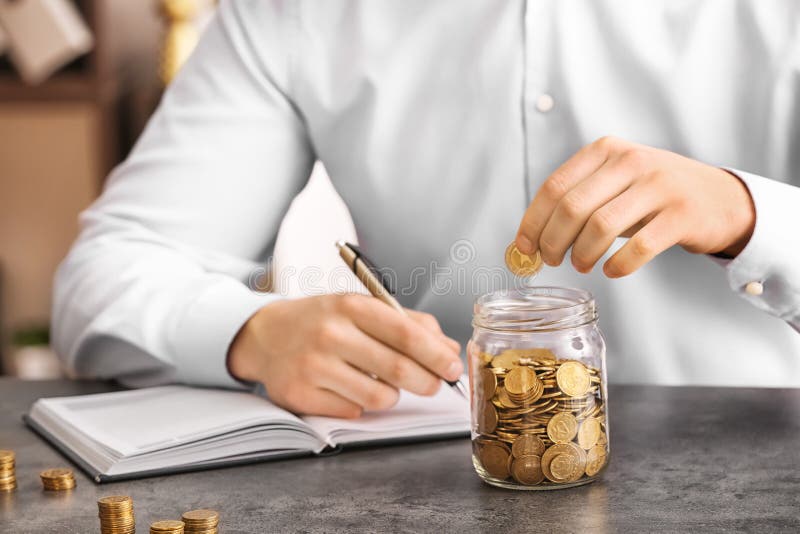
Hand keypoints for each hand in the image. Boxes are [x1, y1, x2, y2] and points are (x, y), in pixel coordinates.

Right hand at [227, 294, 462, 417]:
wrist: (266, 335)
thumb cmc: (323, 320)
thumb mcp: (361, 308)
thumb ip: (409, 324)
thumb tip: (448, 348)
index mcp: (351, 306)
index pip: (405, 333)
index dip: (436, 354)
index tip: (453, 367)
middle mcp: (331, 334)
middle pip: (398, 369)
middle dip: (427, 382)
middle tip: (434, 385)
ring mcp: (314, 366)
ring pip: (379, 397)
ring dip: (392, 396)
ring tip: (382, 384)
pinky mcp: (301, 395)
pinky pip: (353, 411)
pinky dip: (361, 405)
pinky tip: (350, 389)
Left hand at [515, 136, 755, 276]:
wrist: (720, 198)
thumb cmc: (652, 196)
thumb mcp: (614, 182)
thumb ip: (576, 200)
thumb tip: (527, 240)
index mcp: (605, 150)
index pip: (554, 187)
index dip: (533, 221)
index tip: (524, 248)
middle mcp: (631, 161)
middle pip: (572, 208)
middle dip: (553, 242)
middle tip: (552, 261)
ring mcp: (659, 186)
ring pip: (600, 227)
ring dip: (582, 255)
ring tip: (582, 265)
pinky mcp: (682, 215)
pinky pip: (639, 247)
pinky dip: (618, 266)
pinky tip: (612, 270)